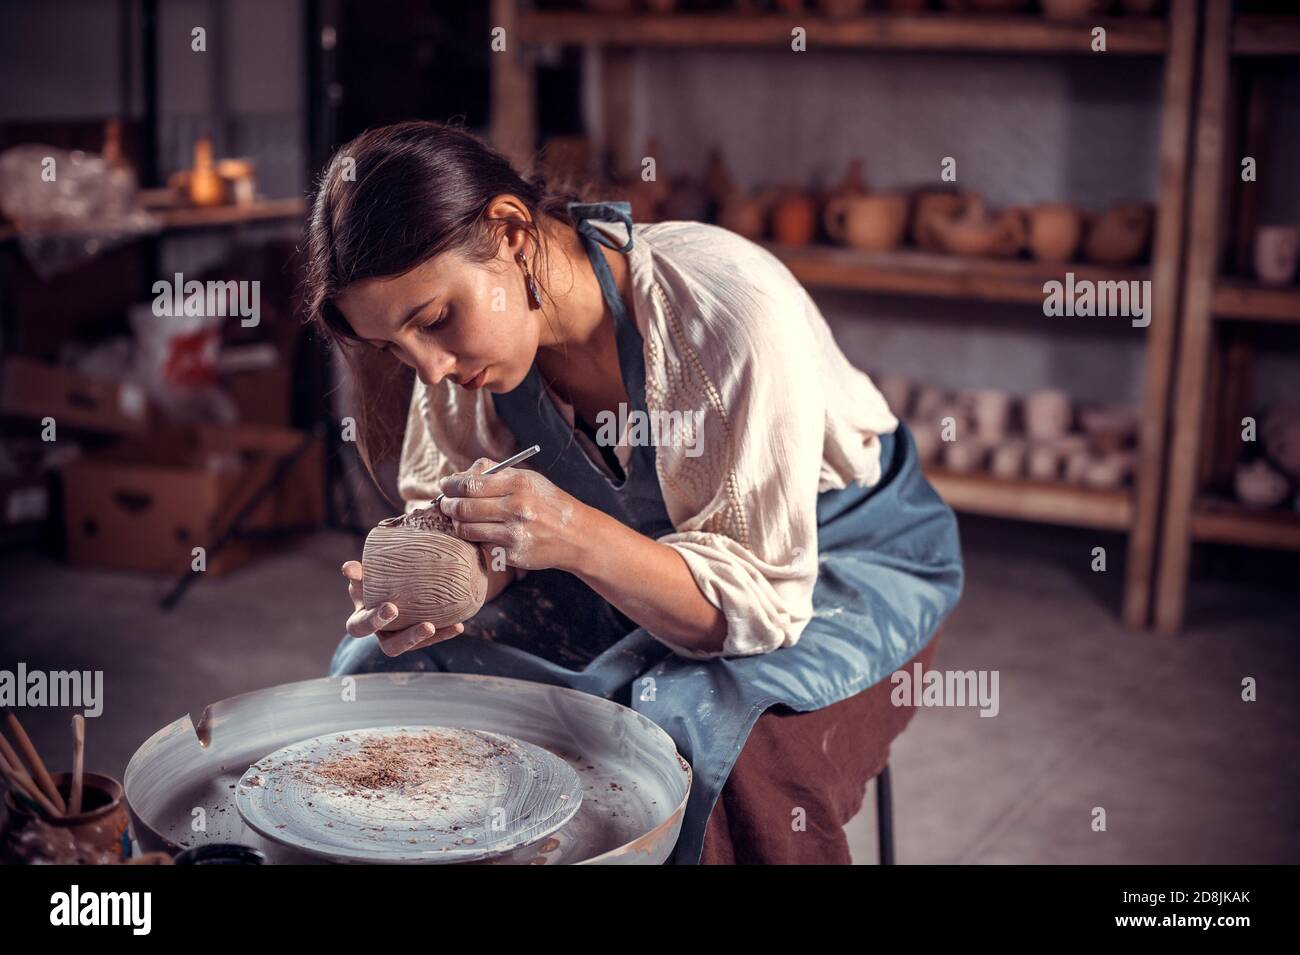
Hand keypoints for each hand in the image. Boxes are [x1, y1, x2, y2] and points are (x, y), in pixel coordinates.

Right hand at [341, 560, 463, 656]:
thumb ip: (358, 573)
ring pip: (414, 646)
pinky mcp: (418, 638)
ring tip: (452, 627)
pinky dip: (444, 632)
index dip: (375, 620)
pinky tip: (459, 625)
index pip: (361, 628)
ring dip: (431, 638)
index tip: (392, 607)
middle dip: (409, 637)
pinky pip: (432, 639)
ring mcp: (400, 639)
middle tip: (427, 626)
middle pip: (392, 646)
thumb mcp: (363, 577)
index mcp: (361, 622)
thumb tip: (349, 567)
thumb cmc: (370, 581)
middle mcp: (381, 635)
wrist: (388, 587)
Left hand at [437, 458, 585, 571]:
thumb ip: (494, 472)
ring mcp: (514, 534)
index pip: (470, 484)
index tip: (445, 485)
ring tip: (459, 518)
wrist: (576, 535)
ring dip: (457, 523)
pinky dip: (477, 539)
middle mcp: (516, 508)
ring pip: (466, 530)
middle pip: (463, 507)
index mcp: (519, 484)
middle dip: (448, 505)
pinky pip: (481, 545)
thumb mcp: (528, 479)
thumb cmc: (547, 503)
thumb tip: (459, 475)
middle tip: (446, 503)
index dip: (450, 485)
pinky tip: (483, 532)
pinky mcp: (512, 555)